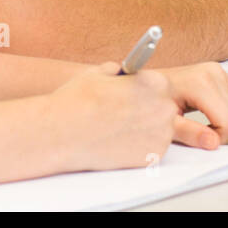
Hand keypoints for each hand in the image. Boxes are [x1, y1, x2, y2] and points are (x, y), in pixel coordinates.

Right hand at [50, 63, 180, 171]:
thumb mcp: (97, 72)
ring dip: (145, 128)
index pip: (161, 85)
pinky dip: (139, 146)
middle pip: (163, 107)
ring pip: (159, 129)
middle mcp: (165, 109)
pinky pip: (152, 147)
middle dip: (147, 109)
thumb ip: (116, 70)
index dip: (145, 90)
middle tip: (124, 113)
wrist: (63, 134)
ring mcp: (161, 135)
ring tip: (119, 128)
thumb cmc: (78, 100)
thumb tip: (119, 71)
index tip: (134, 95)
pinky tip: (119, 141)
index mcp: (155, 83)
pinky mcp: (153, 156)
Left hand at [159, 63, 227, 147]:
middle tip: (197, 131)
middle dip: (220, 133)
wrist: (147, 83)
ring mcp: (219, 73)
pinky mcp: (221, 77)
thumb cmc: (151, 99)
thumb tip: (212, 142)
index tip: (199, 139)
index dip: (216, 139)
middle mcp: (214, 73)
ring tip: (198, 122)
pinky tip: (205, 114)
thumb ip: (189, 133)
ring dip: (222, 125)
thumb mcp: (166, 121)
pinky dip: (222, 117)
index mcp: (201, 82)